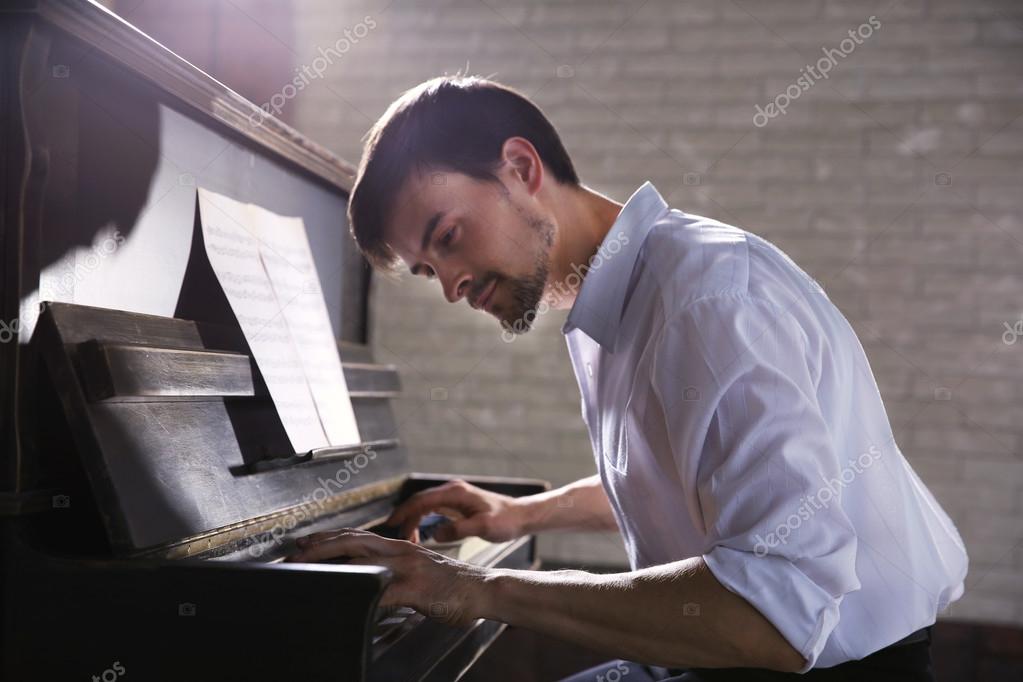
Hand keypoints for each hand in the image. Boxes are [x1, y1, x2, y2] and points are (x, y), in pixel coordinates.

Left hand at [285, 528, 488, 625]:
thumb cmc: (452, 585)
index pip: (358, 536)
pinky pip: (383, 592)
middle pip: (354, 542)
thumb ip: (394, 571)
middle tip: (296, 553)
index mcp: (400, 547)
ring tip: (311, 571)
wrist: (484, 589)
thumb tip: (368, 579)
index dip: (329, 538)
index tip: (305, 542)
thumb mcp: (418, 571)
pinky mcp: (417, 589)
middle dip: (321, 547)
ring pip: (364, 562)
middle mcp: (402, 552)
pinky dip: (363, 596)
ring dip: (334, 566)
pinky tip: (348, 600)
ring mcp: (409, 569)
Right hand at [386, 479, 524, 542]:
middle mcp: (452, 491)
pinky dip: (423, 520)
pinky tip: (421, 533)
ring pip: (425, 506)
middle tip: (397, 537)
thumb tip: (435, 534)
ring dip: (414, 520)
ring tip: (408, 539)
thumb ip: (459, 529)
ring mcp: (454, 497)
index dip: (405, 512)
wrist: (520, 516)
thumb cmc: (505, 520)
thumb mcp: (483, 527)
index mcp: (455, 493)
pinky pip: (433, 510)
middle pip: (420, 502)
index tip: (391, 524)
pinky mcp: (457, 504)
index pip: (422, 500)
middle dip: (406, 517)